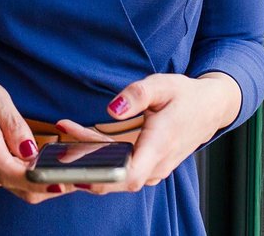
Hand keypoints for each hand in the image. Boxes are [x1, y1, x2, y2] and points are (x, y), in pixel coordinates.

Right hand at [0, 75, 74, 203]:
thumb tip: (31, 150)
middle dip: (52, 184)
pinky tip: (54, 164)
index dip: (39, 181)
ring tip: (73, 165)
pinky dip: (38, 177)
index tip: (63, 178)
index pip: (13, 174)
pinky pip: (19, 181)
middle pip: (23, 188)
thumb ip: (13, 123)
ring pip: (23, 188)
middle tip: (80, 170)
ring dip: (48, 182)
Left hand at [56, 71, 241, 193]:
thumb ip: (137, 94)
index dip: (104, 178)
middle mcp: (156, 163)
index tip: (78, 170)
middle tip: (54, 152)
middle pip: (115, 179)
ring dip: (88, 162)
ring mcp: (153, 168)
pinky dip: (99, 158)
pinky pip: (120, 168)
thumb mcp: (163, 84)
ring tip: (60, 137)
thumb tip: (112, 109)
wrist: (209, 108)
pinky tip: (77, 139)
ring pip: (115, 175)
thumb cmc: (185, 95)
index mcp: (160, 144)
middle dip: (83, 169)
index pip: (131, 176)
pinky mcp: (148, 165)